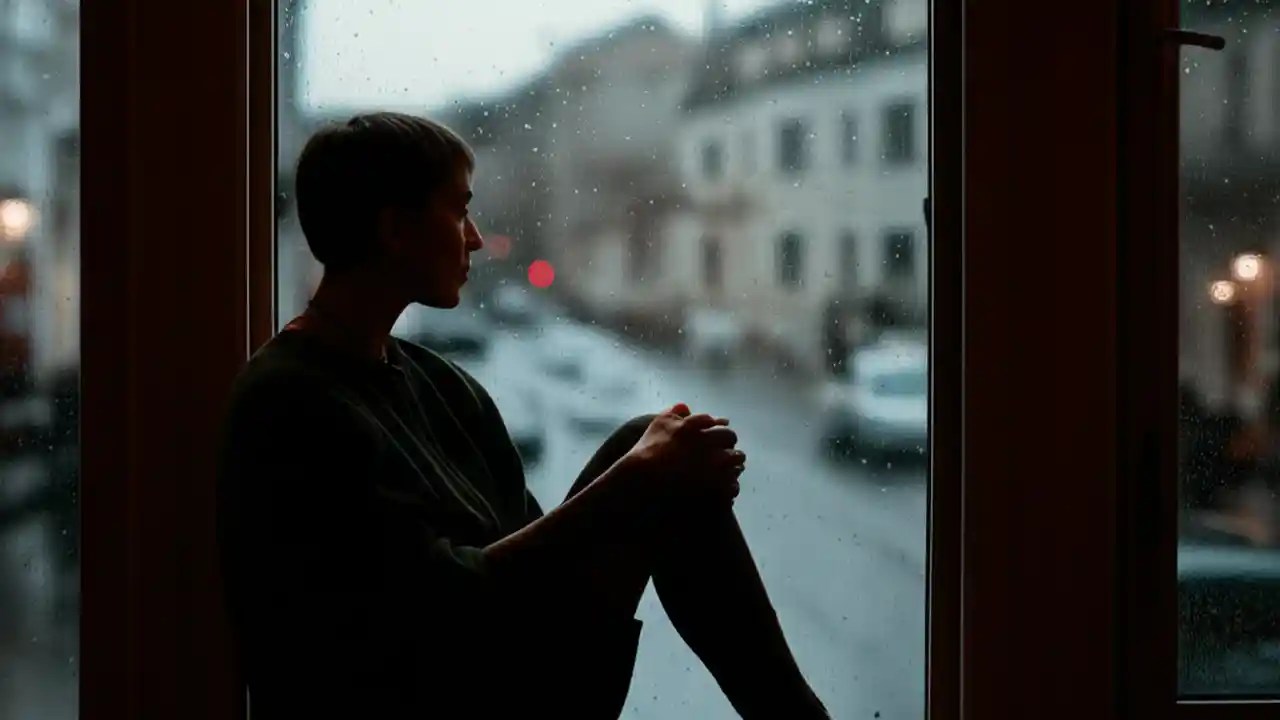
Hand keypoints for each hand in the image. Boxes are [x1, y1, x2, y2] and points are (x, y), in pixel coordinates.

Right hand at [624, 403, 745, 504]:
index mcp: (697, 426)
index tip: (721, 432)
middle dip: (729, 444)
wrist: (641, 481)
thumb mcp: (658, 424)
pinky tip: (724, 487)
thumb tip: (686, 406)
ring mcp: (713, 467)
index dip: (721, 428)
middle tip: (726, 450)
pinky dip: (731, 486)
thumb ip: (674, 412)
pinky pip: (733, 486)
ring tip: (730, 469)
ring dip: (734, 464)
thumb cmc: (646, 450)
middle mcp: (707, 444)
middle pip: (731, 439)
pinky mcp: (714, 488)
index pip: (720, 423)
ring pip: (738, 462)